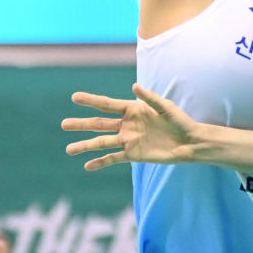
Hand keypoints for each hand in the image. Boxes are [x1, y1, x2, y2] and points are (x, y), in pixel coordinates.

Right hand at [63, 84, 197, 168]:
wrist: (189, 142)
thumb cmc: (180, 121)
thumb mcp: (166, 108)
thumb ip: (150, 98)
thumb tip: (134, 86)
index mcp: (133, 109)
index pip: (107, 104)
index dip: (91, 100)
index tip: (74, 97)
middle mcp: (127, 124)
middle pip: (99, 123)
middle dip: (82, 124)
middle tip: (63, 124)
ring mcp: (128, 140)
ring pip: (102, 142)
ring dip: (86, 145)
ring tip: (69, 149)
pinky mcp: (133, 154)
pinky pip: (113, 158)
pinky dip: (101, 162)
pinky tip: (87, 165)